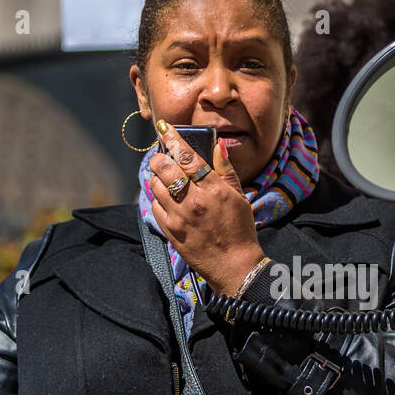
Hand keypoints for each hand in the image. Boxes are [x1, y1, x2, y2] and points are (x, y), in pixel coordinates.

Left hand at [146, 122, 264, 295]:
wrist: (233, 266)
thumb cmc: (240, 230)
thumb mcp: (239, 197)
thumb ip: (226, 170)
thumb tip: (218, 145)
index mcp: (214, 190)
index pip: (188, 156)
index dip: (173, 138)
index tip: (163, 128)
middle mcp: (194, 201)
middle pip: (165, 168)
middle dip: (160, 156)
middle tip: (163, 156)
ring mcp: (179, 217)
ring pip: (156, 185)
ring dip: (158, 177)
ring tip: (167, 178)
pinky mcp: (170, 230)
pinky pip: (154, 206)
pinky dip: (158, 199)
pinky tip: (169, 200)